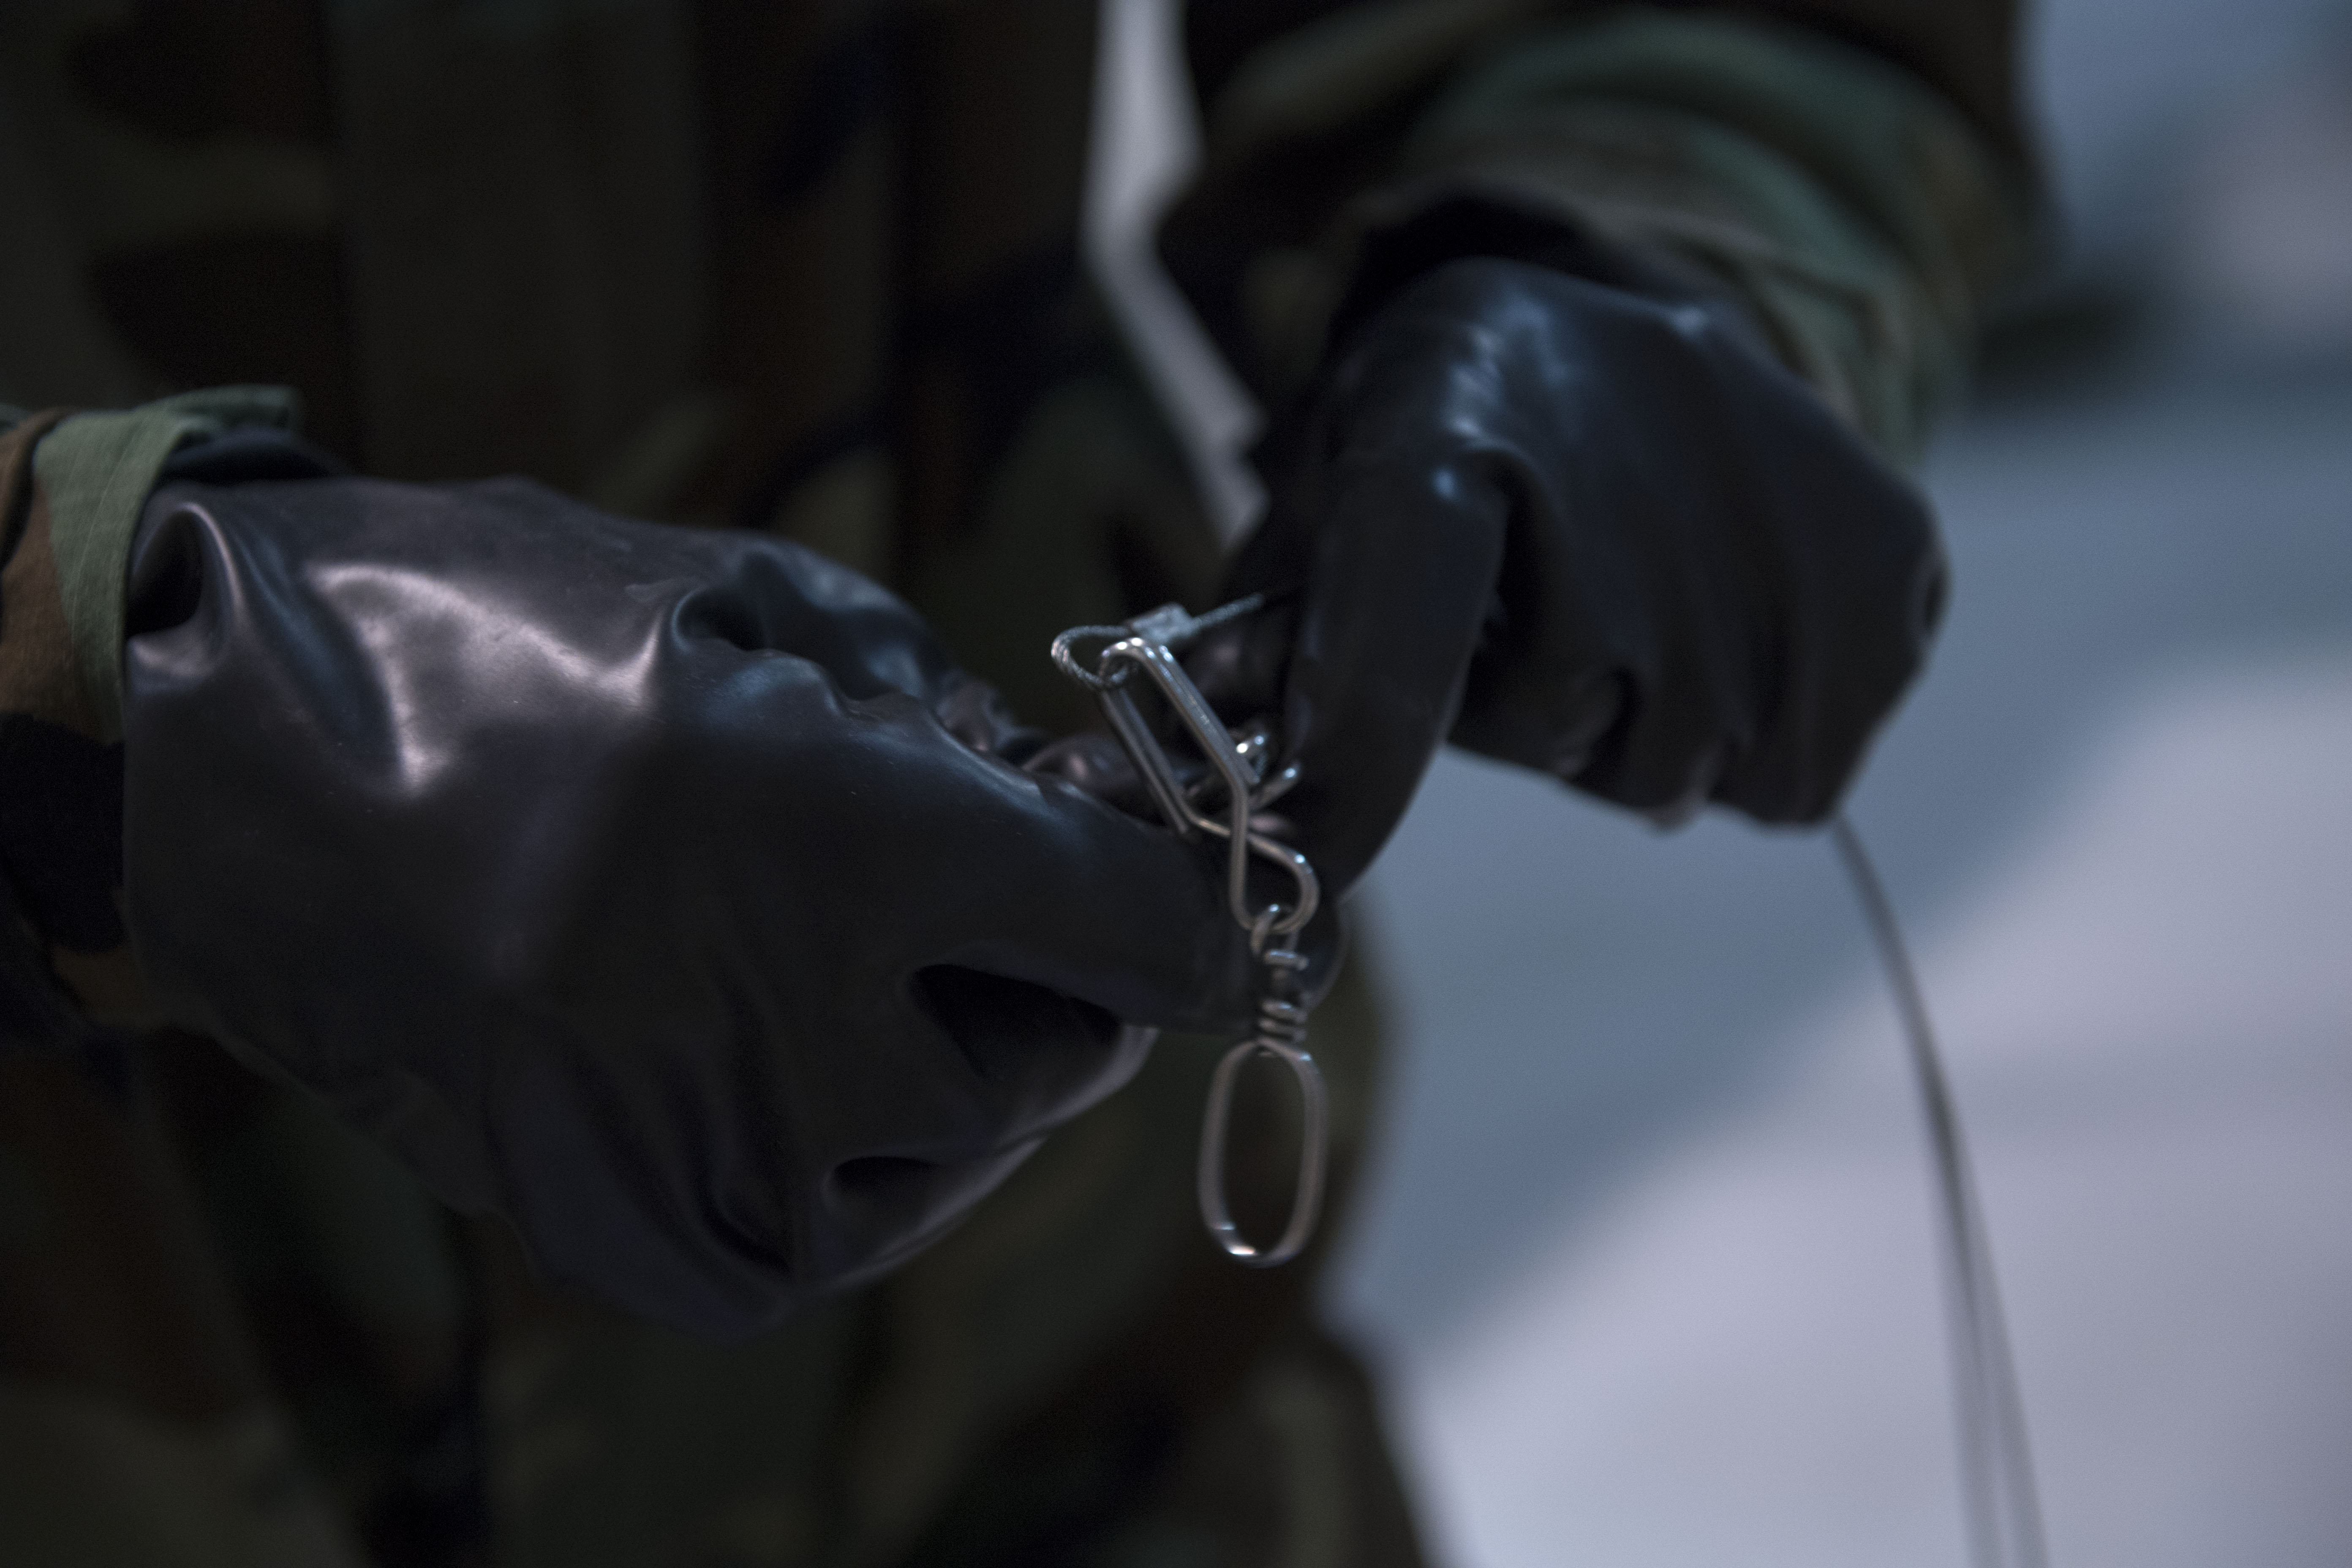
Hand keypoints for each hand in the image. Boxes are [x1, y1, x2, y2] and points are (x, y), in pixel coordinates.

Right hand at [122, 476, 1259, 1336]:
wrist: (231, 754)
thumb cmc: (503, 633)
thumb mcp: (770, 611)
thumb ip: (956, 730)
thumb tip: (1070, 812)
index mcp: (859, 849)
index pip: (1150, 941)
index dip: (1202, 919)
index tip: (1208, 904)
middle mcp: (803, 1036)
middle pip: (1067, 1052)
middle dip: (1056, 972)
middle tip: (983, 886)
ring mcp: (711, 1162)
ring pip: (958, 1146)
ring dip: (950, 1053)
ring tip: (831, 941)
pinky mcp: (633, 1238)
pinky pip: (837, 1220)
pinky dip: (851, 1138)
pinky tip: (774, 1035)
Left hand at [1192, 257, 1947, 895]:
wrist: (1660, 319)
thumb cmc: (1465, 418)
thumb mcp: (1346, 466)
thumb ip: (1266, 617)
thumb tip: (1137, 759)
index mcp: (1453, 420)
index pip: (1392, 628)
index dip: (1350, 760)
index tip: (1306, 854)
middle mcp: (1623, 467)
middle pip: (1558, 726)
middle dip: (1534, 713)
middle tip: (1540, 611)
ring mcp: (1776, 525)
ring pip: (1677, 770)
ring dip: (1639, 728)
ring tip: (1634, 603)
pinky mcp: (1891, 567)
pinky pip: (1788, 776)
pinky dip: (1749, 733)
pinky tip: (1722, 618)